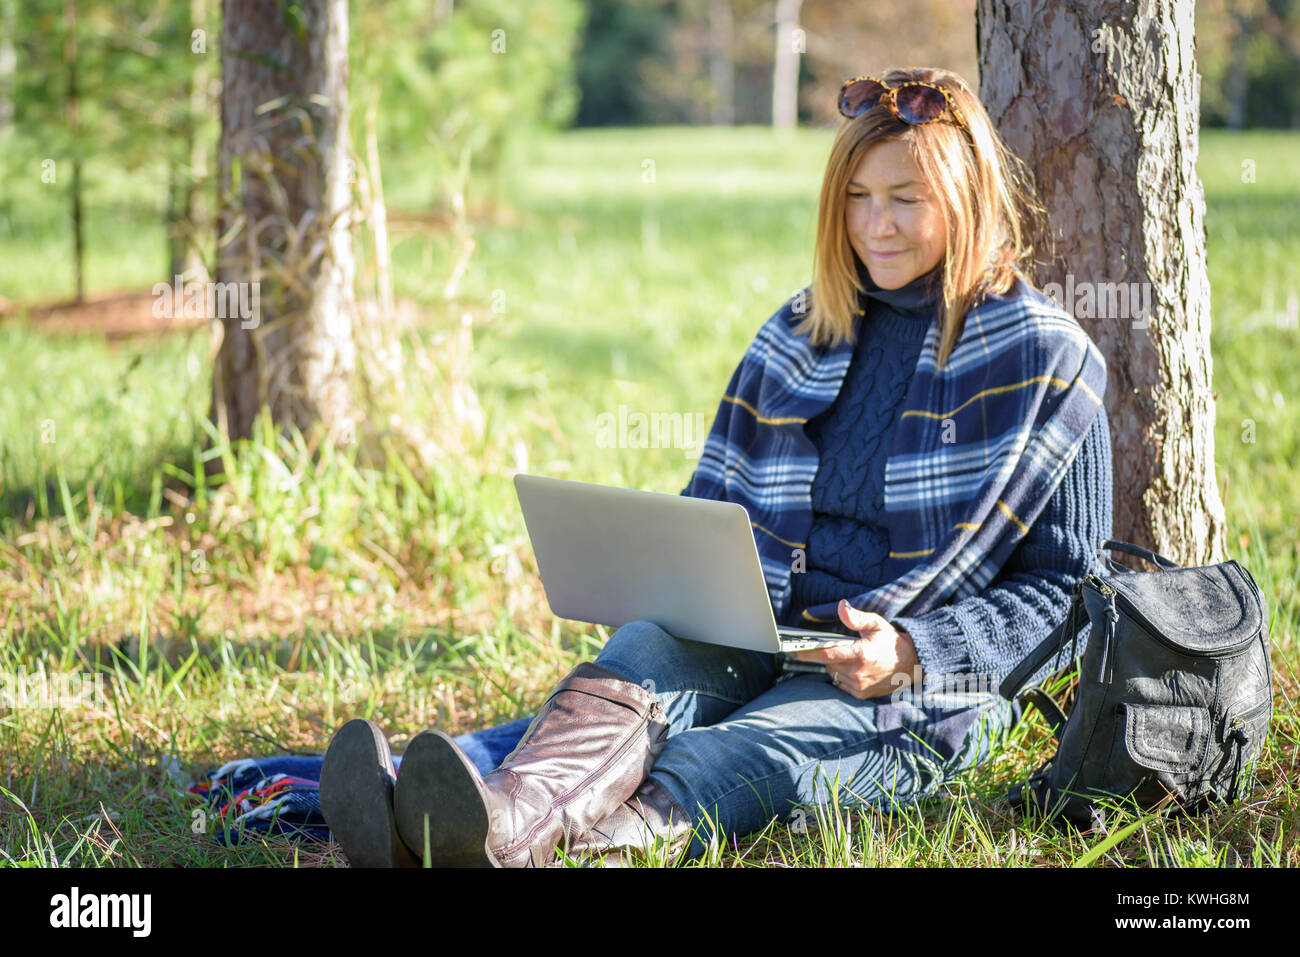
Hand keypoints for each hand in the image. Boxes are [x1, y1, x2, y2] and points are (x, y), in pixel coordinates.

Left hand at [792, 600, 922, 699]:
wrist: (911, 665)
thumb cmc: (892, 642)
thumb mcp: (876, 624)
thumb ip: (857, 617)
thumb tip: (841, 606)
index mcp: (861, 654)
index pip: (827, 654)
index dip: (809, 652)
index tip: (794, 651)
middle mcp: (859, 672)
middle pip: (828, 663)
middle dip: (828, 655)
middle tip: (838, 647)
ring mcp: (860, 686)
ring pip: (833, 673)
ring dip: (835, 665)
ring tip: (849, 657)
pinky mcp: (861, 694)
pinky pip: (841, 683)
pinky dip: (842, 676)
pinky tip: (853, 669)